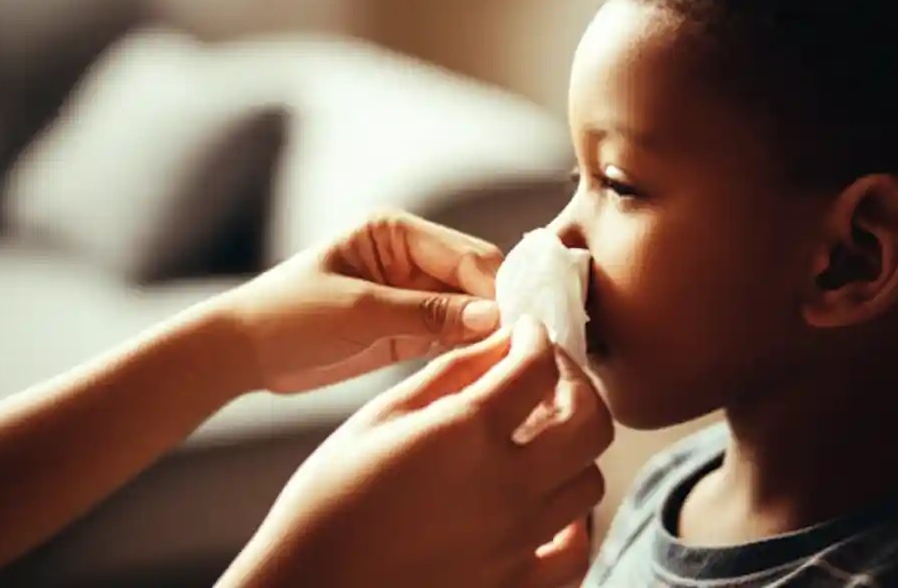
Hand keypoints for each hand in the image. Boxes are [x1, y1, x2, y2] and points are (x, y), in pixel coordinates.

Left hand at [210, 211, 504, 392]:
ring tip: (515, 363)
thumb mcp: (359, 313)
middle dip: (500, 310)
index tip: (522, 325)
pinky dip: (470, 349)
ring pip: (471, 309)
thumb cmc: (288, 316)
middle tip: (526, 349)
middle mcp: (410, 256)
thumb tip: (493, 317)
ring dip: (489, 333)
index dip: (496, 288)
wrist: (242, 353)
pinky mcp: (408, 327)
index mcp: (396, 231)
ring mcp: (411, 293)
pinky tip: (488, 370)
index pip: (467, 255)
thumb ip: (427, 313)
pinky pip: (453, 334)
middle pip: (477, 280)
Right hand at [219, 317, 614, 587]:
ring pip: (590, 481)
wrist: (307, 587)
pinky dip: (573, 523)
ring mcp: (518, 541)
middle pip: (590, 420)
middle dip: (578, 385)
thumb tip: (503, 343)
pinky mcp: (515, 586)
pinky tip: (545, 505)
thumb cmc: (327, 501)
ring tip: (541, 439)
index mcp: (468, 432)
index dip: (540, 339)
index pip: (539, 366)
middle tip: (550, 377)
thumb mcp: (380, 418)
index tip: (530, 335)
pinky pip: (576, 551)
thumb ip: (451, 374)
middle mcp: (507, 486)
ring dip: (575, 450)